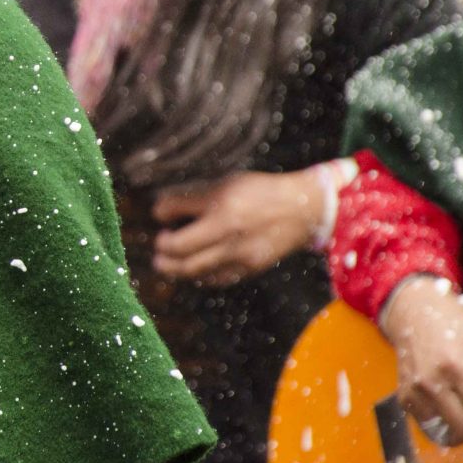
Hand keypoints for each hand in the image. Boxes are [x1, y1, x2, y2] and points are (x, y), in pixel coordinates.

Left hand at [152, 169, 322, 284]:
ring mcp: (239, 254)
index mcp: (221, 206)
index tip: (160, 215)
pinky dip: (198, 275)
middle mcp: (229, 233)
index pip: (174, 210)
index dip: (160, 212)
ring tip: (166, 261)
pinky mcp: (249, 269)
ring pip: (193, 270)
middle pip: (179, 250)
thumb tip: (161, 208)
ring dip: (173, 267)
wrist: (303, 209)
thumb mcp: (226, 183)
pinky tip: (193, 268)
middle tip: (159, 245)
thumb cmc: (260, 192)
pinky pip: (214, 278)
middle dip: (162, 249)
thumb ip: (193, 196)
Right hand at [380, 275, 462, 445]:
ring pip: (444, 431)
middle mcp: (432, 381)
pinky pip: (426, 422)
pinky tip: (447, 405)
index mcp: (457, 365)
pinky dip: (439, 420)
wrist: (413, 310)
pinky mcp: (403, 394)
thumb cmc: (454, 320)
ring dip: (459, 426)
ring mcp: (415, 389)